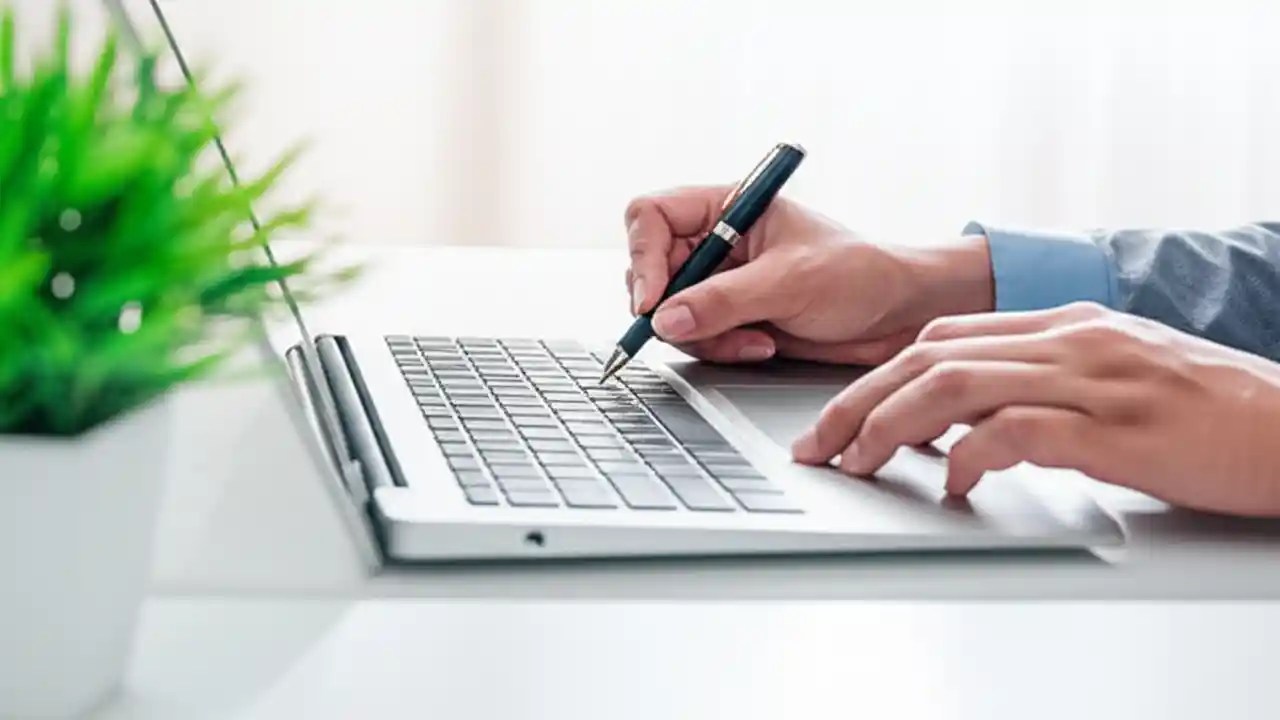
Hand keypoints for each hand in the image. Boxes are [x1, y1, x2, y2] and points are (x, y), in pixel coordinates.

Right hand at [624, 186, 993, 363]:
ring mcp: (721, 281)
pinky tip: (761, 344)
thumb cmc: (859, 275)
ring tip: (753, 337)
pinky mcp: (731, 317)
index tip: (653, 299)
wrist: (898, 315)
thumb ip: (723, 300)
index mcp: (729, 206)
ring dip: (705, 335)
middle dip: (675, 306)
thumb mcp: (790, 282)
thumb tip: (666, 318)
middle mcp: (717, 241)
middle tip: (701, 326)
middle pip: (652, 270)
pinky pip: (697, 337)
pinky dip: (722, 348)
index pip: (651, 216)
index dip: (643, 256)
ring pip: (670, 312)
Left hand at [792, 302, 1279, 516]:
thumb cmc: (1207, 411)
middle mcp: (1068, 340)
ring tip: (857, 464)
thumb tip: (963, 421)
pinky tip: (955, 486)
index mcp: (1063, 324)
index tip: (836, 417)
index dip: (876, 377)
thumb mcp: (1114, 379)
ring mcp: (1092, 380)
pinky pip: (1020, 433)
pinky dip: (973, 457)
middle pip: (930, 357)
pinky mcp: (1118, 430)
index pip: (940, 338)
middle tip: (817, 445)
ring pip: (957, 386)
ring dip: (891, 427)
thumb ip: (1041, 384)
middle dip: (858, 401)